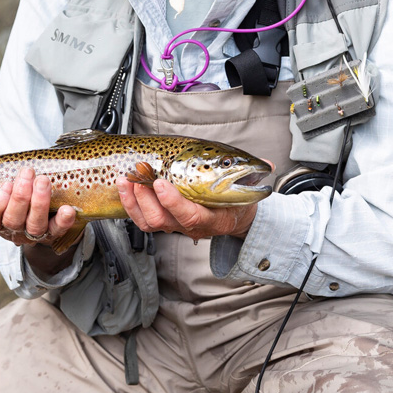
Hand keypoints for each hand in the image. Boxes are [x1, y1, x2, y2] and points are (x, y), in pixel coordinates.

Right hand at [0, 163, 78, 268]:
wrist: (45, 211)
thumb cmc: (19, 191)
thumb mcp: (5, 180)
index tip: (6, 183)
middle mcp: (13, 230)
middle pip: (13, 220)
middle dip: (20, 196)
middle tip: (28, 172)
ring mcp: (33, 234)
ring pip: (34, 226)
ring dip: (39, 203)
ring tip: (43, 181)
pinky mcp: (54, 234)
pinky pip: (58, 230)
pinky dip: (62, 221)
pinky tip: (67, 209)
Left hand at [116, 176, 257, 240]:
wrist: (233, 215)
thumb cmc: (236, 199)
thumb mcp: (248, 186)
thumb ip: (255, 173)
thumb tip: (266, 166)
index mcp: (213, 219)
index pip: (190, 217)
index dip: (174, 202)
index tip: (162, 183)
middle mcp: (191, 226)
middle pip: (163, 221)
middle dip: (146, 198)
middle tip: (139, 175)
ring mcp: (175, 225)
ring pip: (149, 221)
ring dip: (133, 200)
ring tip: (128, 178)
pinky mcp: (163, 220)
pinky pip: (142, 219)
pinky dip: (130, 203)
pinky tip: (125, 185)